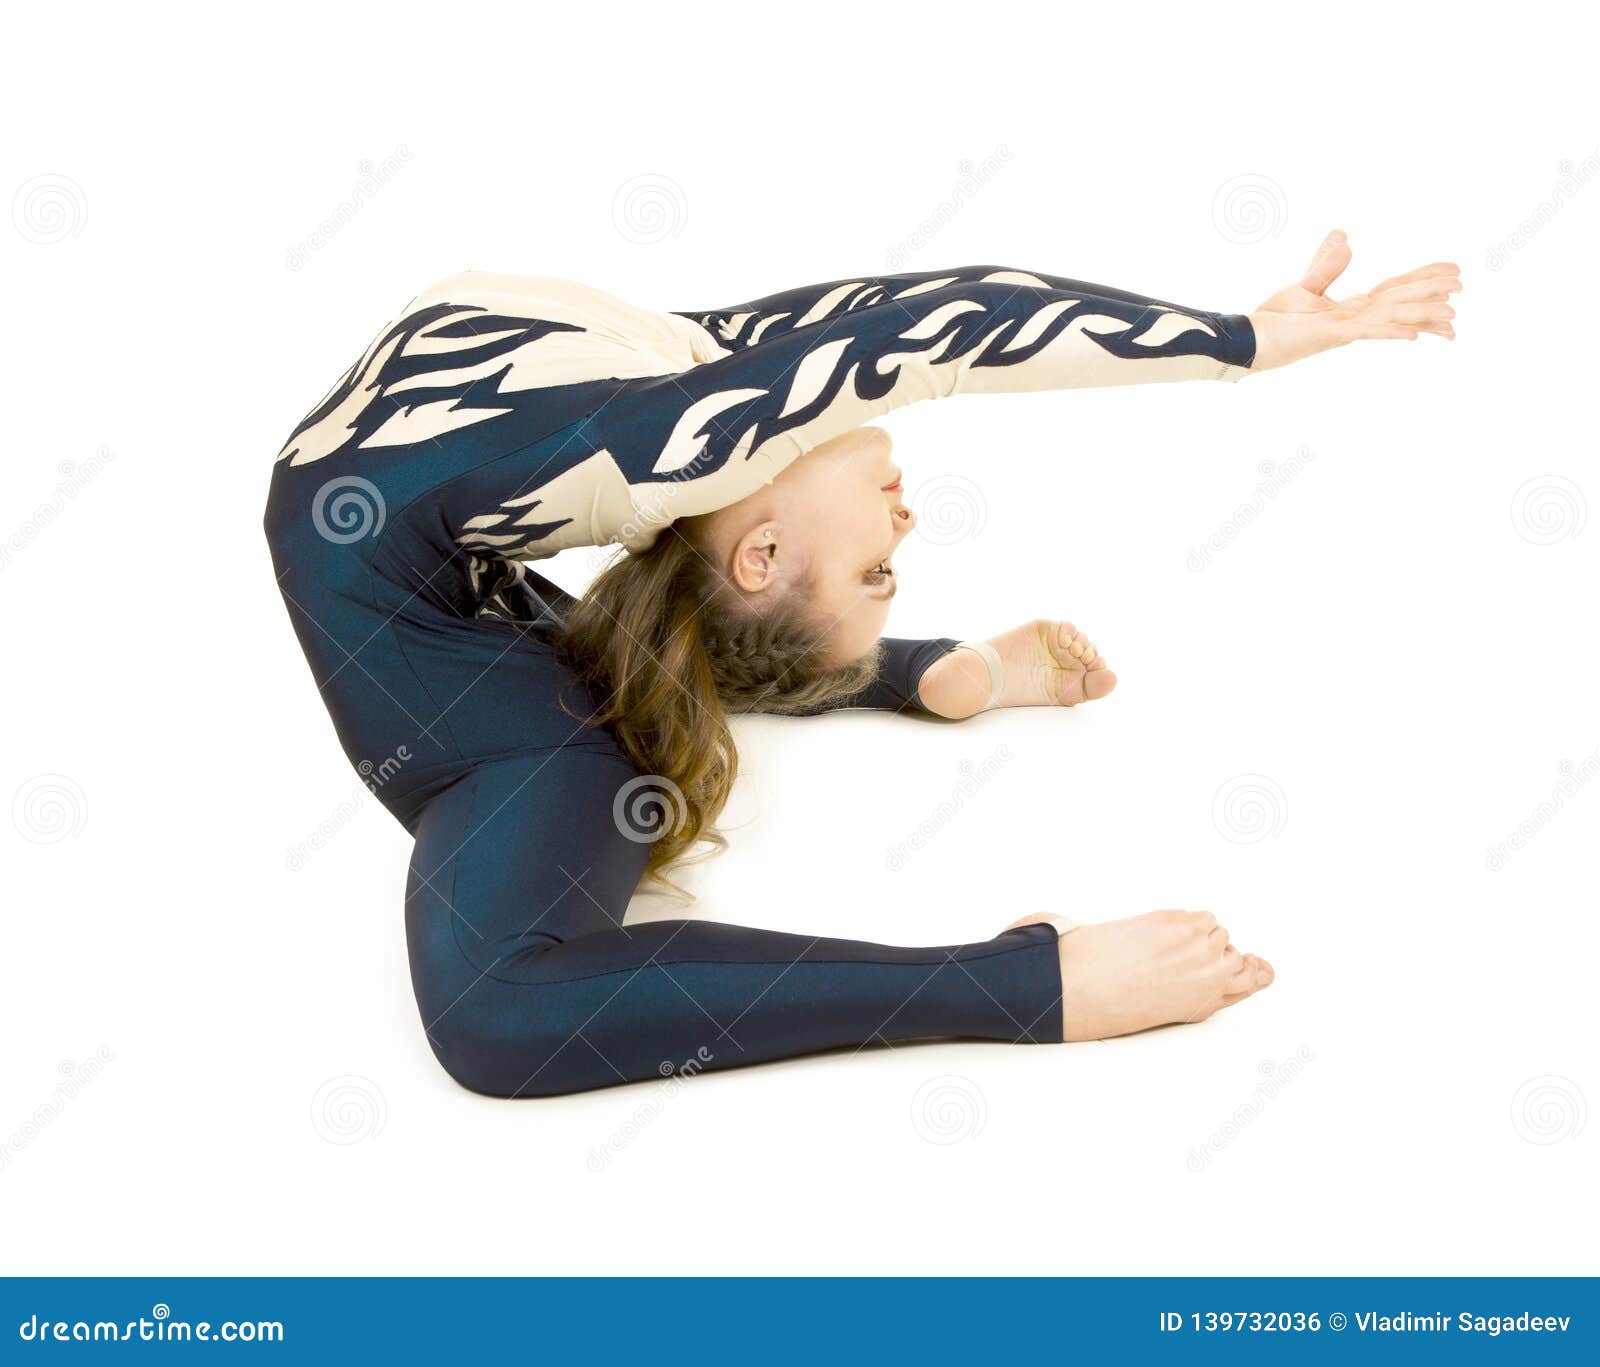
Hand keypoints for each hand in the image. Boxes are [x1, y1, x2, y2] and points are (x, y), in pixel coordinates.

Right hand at [918, 619, 1115, 720]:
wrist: (993, 677)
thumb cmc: (1023, 691)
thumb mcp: (1064, 695)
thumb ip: (1091, 687)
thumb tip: (1115, 677)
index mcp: (1071, 675)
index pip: (1097, 667)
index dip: (1100, 667)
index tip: (1094, 668)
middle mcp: (1065, 658)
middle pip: (1092, 651)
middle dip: (1092, 655)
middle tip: (1085, 659)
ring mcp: (1055, 643)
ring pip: (1082, 638)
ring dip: (1084, 644)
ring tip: (1075, 651)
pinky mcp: (1045, 629)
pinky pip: (1067, 627)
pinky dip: (1071, 632)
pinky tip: (1067, 643)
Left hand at [1248, 229, 1460, 372]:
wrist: (1248, 340)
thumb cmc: (1273, 322)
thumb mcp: (1304, 287)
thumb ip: (1326, 264)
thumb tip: (1344, 237)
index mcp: (1353, 309)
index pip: (1396, 290)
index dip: (1424, 279)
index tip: (1454, 270)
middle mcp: (1355, 320)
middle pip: (1401, 302)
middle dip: (1432, 294)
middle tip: (1463, 286)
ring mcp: (1345, 329)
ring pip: (1391, 318)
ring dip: (1421, 316)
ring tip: (1453, 316)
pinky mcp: (1331, 335)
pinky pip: (1365, 332)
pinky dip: (1389, 332)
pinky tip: (1412, 337)